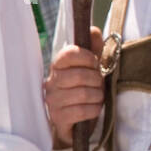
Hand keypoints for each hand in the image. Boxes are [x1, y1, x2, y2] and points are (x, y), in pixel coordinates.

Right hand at [45, 27, 104, 147]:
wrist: (77, 119)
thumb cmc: (86, 88)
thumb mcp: (92, 67)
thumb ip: (94, 48)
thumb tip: (93, 30)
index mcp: (58, 66)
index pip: (69, 53)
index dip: (88, 57)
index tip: (95, 63)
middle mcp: (51, 82)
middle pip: (80, 75)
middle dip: (97, 80)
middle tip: (99, 85)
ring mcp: (52, 101)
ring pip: (84, 94)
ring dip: (98, 96)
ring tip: (97, 97)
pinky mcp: (58, 118)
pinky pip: (83, 111)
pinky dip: (94, 110)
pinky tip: (93, 109)